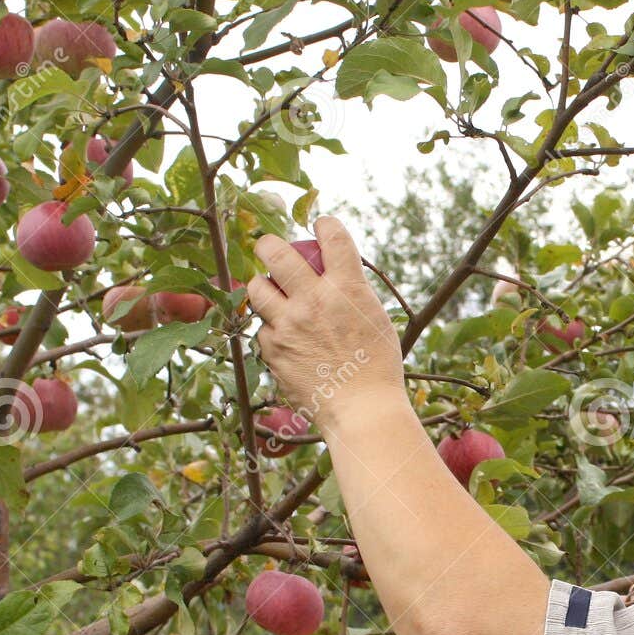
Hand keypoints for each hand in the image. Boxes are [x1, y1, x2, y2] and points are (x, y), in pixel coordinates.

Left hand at [247, 216, 406, 427]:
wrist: (362, 410)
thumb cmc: (377, 368)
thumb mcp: (375, 318)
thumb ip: (351, 292)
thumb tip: (334, 273)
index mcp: (346, 288)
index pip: (331, 234)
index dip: (324, 223)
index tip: (320, 226)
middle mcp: (313, 300)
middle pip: (274, 251)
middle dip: (269, 243)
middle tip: (271, 249)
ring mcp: (288, 325)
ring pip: (257, 287)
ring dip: (265, 288)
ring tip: (275, 298)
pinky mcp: (273, 350)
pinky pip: (264, 329)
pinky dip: (274, 331)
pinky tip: (290, 342)